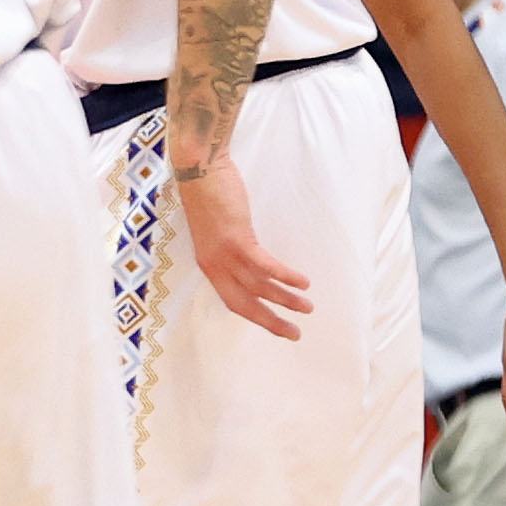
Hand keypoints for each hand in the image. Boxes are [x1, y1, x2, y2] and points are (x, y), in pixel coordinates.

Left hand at [173, 159, 313, 338]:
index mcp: (210, 264)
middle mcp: (213, 265)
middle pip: (244, 303)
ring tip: (307, 307)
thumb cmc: (210, 197)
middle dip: (271, 321)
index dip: (255, 315)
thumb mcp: (217, 230)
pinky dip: (284, 276)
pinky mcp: (236, 239)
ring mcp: (223, 253)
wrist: (198, 171)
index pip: (232, 299)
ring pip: (258, 286)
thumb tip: (252, 259)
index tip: (276, 326)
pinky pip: (264, 265)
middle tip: (294, 334)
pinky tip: (303, 282)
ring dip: (285, 300)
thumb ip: (232, 248)